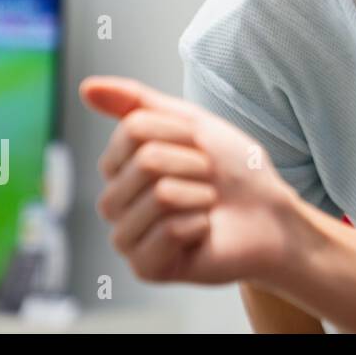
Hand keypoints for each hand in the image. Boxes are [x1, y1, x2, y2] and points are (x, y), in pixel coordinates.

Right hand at [81, 76, 298, 285]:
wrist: (270, 213)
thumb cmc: (233, 170)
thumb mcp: (190, 122)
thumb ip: (136, 103)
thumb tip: (85, 86)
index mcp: (121, 166)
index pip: (133, 130)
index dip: (179, 132)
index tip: (200, 146)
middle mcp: (115, 202)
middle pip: (146, 161)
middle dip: (194, 163)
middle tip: (208, 179)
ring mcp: (127, 237)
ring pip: (159, 195)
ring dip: (200, 194)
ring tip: (207, 204)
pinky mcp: (145, 268)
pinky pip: (169, 230)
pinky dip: (200, 224)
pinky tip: (204, 232)